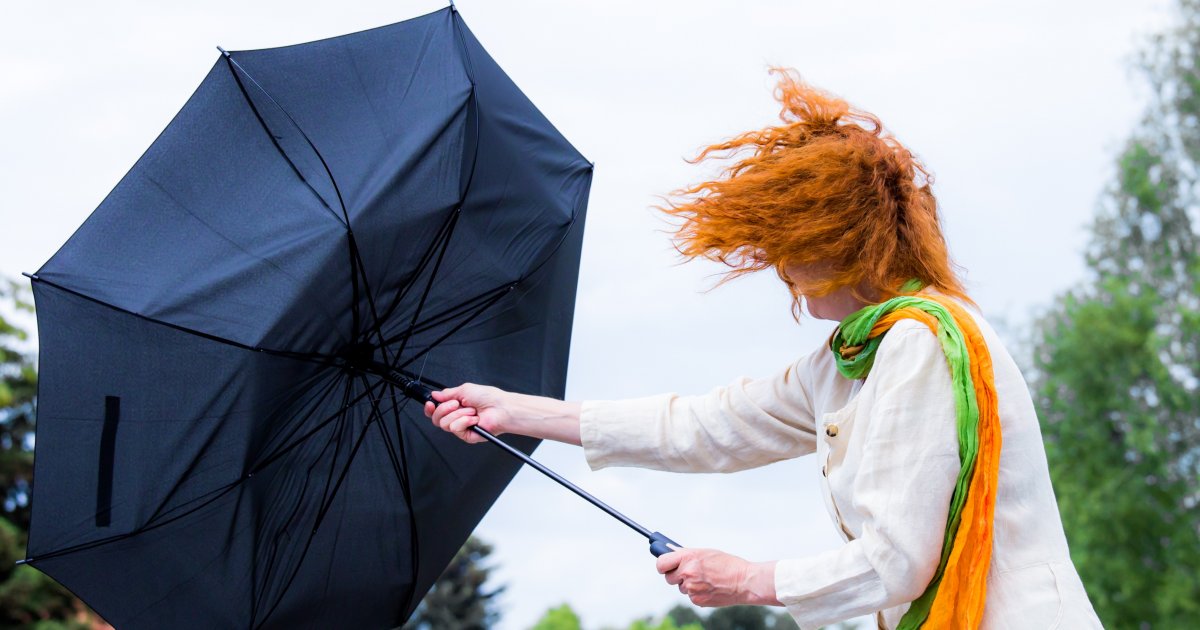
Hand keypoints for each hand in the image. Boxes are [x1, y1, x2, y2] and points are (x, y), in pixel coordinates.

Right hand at [423, 383, 512, 443]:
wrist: (500, 408)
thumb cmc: (488, 397)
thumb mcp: (464, 389)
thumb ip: (447, 393)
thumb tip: (435, 394)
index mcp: (456, 405)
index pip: (436, 410)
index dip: (430, 408)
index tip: (430, 403)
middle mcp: (457, 416)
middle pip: (436, 418)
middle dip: (444, 409)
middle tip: (457, 404)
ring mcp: (461, 427)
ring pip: (444, 424)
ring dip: (458, 414)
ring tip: (471, 411)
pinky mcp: (466, 435)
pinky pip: (455, 429)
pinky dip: (464, 421)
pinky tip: (474, 419)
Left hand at [656, 547, 779, 607]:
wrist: (743, 581)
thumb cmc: (726, 564)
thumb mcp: (705, 553)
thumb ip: (686, 554)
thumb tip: (670, 552)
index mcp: (688, 557)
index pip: (661, 563)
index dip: (662, 565)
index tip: (665, 566)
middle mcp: (687, 572)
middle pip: (668, 578)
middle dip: (676, 576)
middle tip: (687, 572)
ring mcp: (691, 588)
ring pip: (681, 588)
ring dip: (688, 584)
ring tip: (705, 579)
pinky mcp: (697, 600)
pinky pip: (690, 596)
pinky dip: (697, 593)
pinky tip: (709, 587)